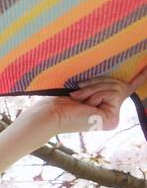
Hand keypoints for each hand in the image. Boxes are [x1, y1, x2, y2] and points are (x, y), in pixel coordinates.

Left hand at [16, 62, 146, 135]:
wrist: (49, 113)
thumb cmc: (59, 99)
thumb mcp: (84, 84)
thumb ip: (99, 80)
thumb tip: (116, 69)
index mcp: (105, 103)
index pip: (128, 88)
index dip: (140, 77)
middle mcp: (111, 111)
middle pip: (118, 84)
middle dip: (97, 83)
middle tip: (77, 91)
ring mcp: (113, 116)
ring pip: (115, 88)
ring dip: (93, 89)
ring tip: (78, 97)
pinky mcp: (112, 118)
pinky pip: (112, 94)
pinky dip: (96, 94)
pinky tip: (86, 104)